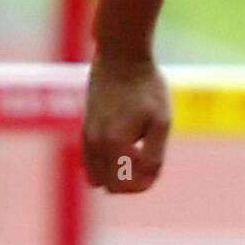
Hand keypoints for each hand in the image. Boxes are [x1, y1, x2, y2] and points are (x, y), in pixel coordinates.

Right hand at [82, 57, 171, 192]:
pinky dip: (107, 163)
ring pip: (96, 176)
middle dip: (131, 181)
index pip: (123, 187)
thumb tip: (146, 180)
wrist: (121, 58)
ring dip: (118, 173)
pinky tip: (126, 142)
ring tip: (138, 148)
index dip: (144, 184)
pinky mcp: (84, 129)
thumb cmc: (146, 88)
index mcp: (114, 145)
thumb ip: (154, 155)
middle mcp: (94, 144)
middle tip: (148, 154)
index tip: (156, 165)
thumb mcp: (161, 122)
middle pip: (109, 186)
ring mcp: (85, 137)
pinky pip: (90, 162)